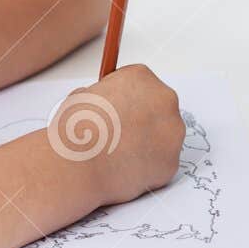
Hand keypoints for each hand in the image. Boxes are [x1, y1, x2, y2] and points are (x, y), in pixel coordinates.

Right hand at [48, 64, 183, 207]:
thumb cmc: (76, 130)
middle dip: (142, 121)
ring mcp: (172, 132)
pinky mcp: (172, 161)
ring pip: (163, 137)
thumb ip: (102, 97)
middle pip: (157, 108)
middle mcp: (164, 99)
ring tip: (118, 155)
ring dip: (146, 145)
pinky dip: (146, 168)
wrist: (79, 164)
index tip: (118, 110)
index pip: (141, 84)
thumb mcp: (82, 96)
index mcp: (141, 77)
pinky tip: (125, 170)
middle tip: (120, 135)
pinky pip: (161, 163)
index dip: (126, 100)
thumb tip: (104, 104)